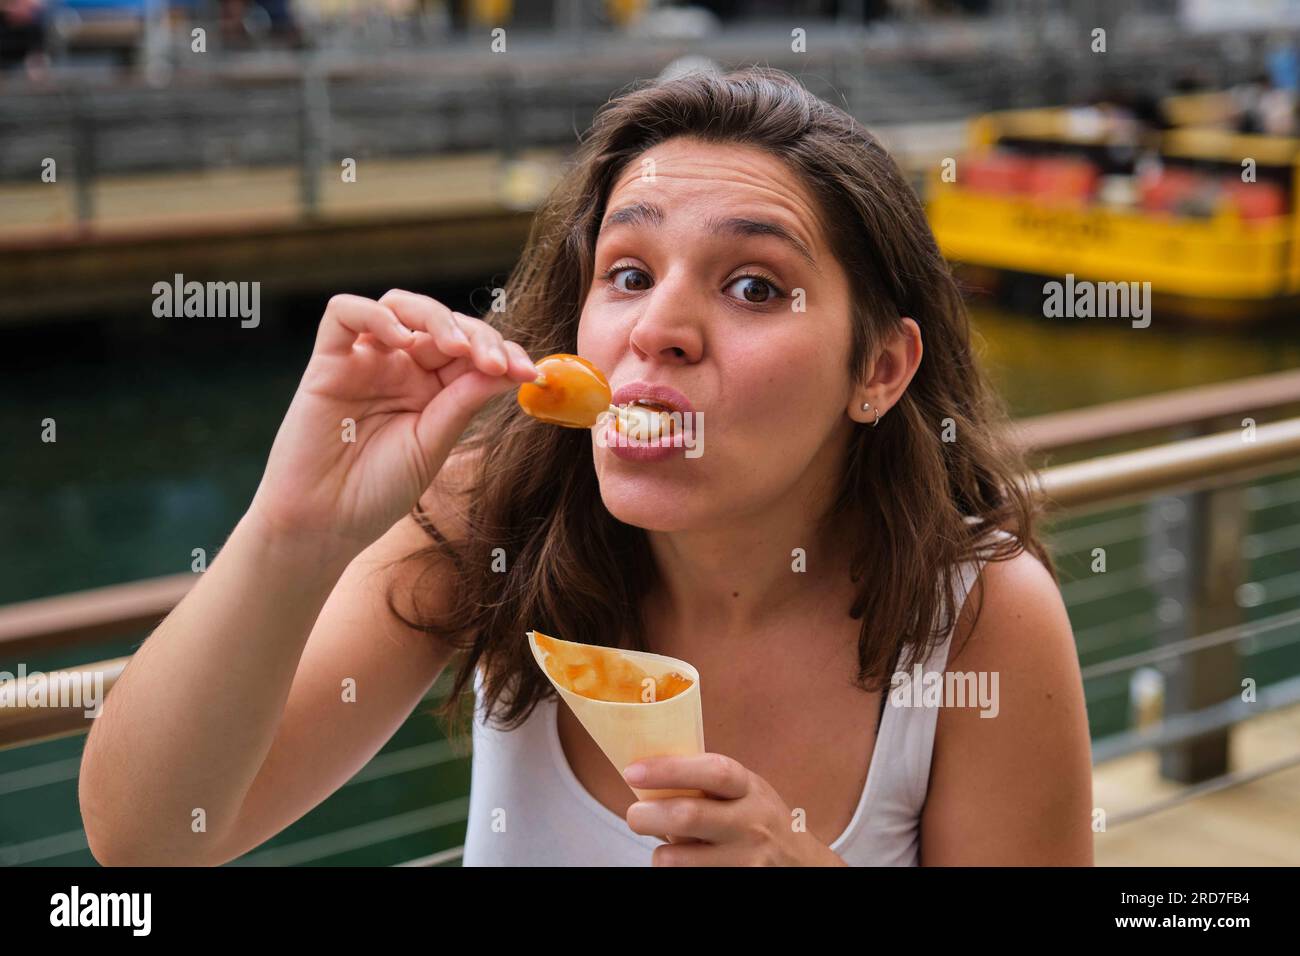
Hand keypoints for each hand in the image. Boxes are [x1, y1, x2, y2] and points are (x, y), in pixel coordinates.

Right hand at [248, 289, 539, 554]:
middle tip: (499, 363)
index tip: (532, 374)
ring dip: (437, 317)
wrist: (324, 524)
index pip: (472, 350)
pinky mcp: (327, 361)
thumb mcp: (433, 444)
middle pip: (443, 324)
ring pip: (400, 306)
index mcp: (431, 388)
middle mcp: (400, 366)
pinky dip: (376, 315)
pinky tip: (404, 340)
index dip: (504, 353)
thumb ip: (463, 401)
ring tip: (459, 348)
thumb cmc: (377, 491)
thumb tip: (508, 366)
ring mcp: (364, 360)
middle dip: (479, 337)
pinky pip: (344, 313)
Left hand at [622, 754, 846, 865]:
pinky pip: (692, 879)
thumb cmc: (757, 818)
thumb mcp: (743, 791)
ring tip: (663, 847)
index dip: (669, 770)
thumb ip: (706, 783)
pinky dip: (677, 871)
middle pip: (689, 817)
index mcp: (748, 789)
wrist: (800, 863)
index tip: (632, 772)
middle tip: (633, 815)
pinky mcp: (739, 882)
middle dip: (648, 815)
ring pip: (681, 860)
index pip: (711, 772)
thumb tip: (646, 776)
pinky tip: (684, 863)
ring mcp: (747, 859)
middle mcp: (751, 823)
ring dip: (661, 854)